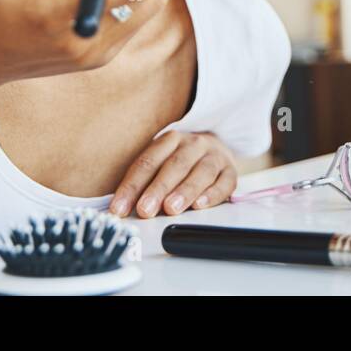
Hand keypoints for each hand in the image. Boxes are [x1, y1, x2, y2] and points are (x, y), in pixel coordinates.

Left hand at [109, 131, 237, 218]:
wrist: (216, 149)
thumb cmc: (181, 162)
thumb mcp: (161, 163)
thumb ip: (144, 183)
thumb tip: (121, 207)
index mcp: (170, 139)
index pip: (147, 162)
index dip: (132, 186)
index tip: (119, 209)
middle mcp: (193, 144)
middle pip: (174, 166)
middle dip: (158, 189)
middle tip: (145, 210)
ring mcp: (214, 156)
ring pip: (201, 172)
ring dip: (185, 191)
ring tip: (171, 209)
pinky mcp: (230, 171)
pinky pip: (224, 182)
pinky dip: (213, 194)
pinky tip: (200, 205)